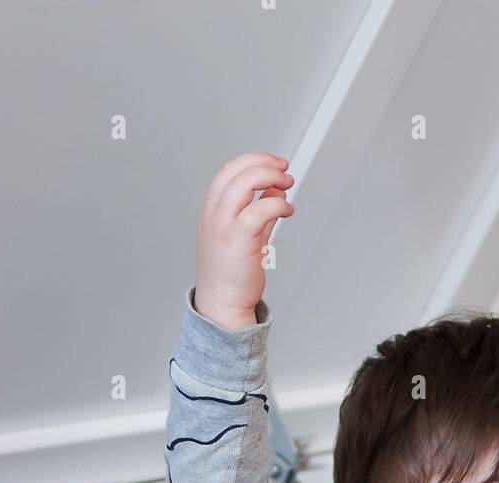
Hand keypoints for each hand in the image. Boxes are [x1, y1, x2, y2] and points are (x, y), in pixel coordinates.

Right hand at [194, 152, 294, 329]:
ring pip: (245, 183)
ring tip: (287, 184)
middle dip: (265, 163)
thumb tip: (275, 190)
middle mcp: (214, 214)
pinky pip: (260, 209)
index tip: (274, 164)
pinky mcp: (239, 240)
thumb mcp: (244, 235)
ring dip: (271, 177)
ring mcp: (224, 226)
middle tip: (285, 171)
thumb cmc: (232, 275)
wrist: (223, 305)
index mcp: (212, 210)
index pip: (229, 171)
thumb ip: (259, 211)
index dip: (253, 160)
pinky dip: (278, 204)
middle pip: (237, 170)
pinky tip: (286, 210)